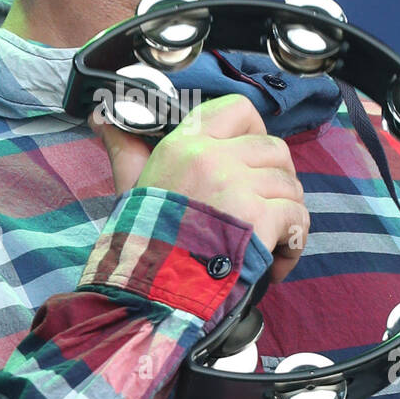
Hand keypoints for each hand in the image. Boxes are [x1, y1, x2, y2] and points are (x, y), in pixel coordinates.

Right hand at [89, 94, 308, 282]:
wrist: (152, 289)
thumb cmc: (143, 240)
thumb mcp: (130, 186)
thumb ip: (126, 149)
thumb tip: (101, 118)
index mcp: (185, 145)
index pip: (240, 109)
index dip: (256, 131)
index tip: (252, 161)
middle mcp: (213, 157)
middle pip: (275, 150)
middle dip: (277, 183)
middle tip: (264, 212)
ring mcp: (238, 185)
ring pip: (291, 186)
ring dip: (287, 216)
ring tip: (268, 243)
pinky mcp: (259, 217)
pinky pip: (298, 218)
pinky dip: (294, 244)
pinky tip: (275, 264)